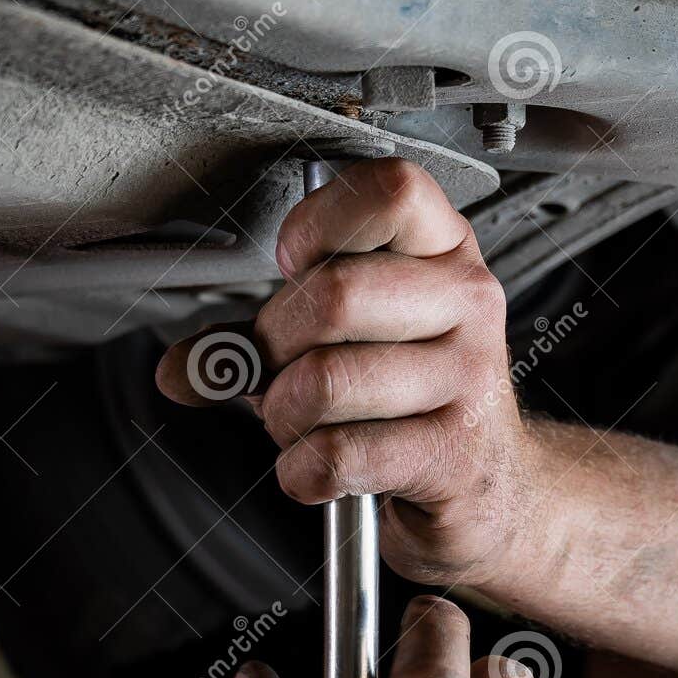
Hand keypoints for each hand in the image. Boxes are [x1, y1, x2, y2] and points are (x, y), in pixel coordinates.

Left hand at [157, 158, 539, 587]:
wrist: (492, 485)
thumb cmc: (418, 399)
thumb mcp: (357, 340)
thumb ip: (265, 339)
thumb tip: (185, 368)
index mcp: (445, 252)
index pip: (391, 192)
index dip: (320, 222)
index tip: (294, 263)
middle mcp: (467, 304)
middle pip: (334, 295)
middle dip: (274, 346)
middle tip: (278, 369)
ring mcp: (468, 378)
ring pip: (324, 382)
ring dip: (284, 416)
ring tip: (303, 423)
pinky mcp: (452, 454)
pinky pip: (336, 455)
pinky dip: (302, 471)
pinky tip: (319, 466)